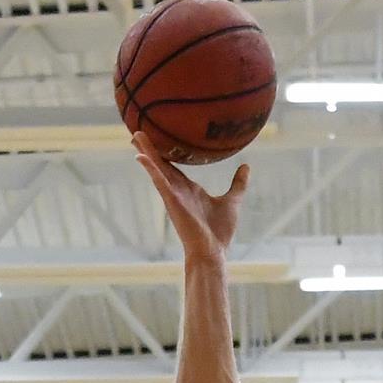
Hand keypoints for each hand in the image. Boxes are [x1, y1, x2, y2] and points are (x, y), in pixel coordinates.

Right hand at [132, 131, 249, 261]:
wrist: (212, 252)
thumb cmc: (219, 232)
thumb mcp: (232, 201)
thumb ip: (238, 184)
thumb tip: (246, 166)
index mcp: (190, 190)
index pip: (175, 168)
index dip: (166, 154)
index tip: (159, 138)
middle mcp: (179, 191)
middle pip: (162, 164)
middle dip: (151, 148)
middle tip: (138, 130)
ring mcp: (174, 195)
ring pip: (158, 169)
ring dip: (147, 152)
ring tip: (136, 134)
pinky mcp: (172, 201)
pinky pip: (160, 181)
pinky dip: (151, 168)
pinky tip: (140, 156)